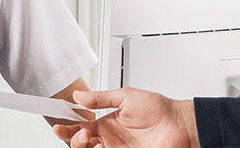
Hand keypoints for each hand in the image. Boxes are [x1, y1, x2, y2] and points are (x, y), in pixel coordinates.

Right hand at [53, 88, 197, 147]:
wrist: (180, 125)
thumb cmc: (160, 109)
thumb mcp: (126, 97)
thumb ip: (101, 98)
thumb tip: (79, 96)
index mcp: (107, 123)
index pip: (80, 126)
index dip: (67, 127)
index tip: (58, 125)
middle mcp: (110, 139)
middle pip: (80, 144)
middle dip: (73, 138)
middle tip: (81, 132)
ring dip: (82, 146)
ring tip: (87, 138)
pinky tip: (98, 146)